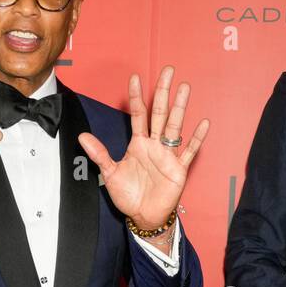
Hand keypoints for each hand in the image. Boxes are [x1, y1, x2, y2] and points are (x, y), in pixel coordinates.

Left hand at [77, 66, 208, 230]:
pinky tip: (203, 123)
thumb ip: (99, 154)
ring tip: (185, 87)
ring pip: (175, 126)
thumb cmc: (129, 195)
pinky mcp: (178, 169)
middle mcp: (155, 145)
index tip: (135, 77)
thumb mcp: (110, 173)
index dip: (136, 97)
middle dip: (163, 92)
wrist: (143, 216)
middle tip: (167, 70)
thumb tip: (82, 137)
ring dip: (180, 107)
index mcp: (139, 144)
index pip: (138, 115)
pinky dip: (196, 138)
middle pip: (160, 113)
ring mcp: (168, 155)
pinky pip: (189, 151)